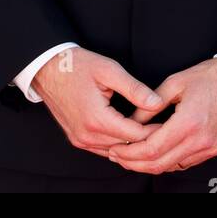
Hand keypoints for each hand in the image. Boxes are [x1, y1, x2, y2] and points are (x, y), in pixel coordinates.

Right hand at [32, 46, 165, 159]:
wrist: (47, 68)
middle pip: (126, 147)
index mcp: (97, 119)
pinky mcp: (77, 139)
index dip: (155, 131)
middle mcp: (87, 135)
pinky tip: (130, 134)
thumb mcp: (109, 70)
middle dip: (146, 139)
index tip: (169, 124)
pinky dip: (118, 144)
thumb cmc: (77, 66)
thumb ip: (134, 89)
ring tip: (151, 131)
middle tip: (165, 129)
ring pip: (115, 151)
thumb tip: (157, 103)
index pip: (134, 135)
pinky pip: (102, 149)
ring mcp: (80, 140)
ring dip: (132, 144)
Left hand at [106, 58, 216, 174]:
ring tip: (133, 156)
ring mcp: (209, 148)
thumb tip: (131, 120)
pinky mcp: (215, 149)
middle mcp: (200, 141)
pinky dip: (168, 161)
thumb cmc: (212, 76)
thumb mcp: (176, 83)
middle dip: (134, 163)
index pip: (151, 149)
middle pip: (159, 164)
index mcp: (188, 122)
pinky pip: (186, 163)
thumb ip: (150, 104)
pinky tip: (157, 153)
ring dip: (150, 165)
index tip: (116, 148)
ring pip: (172, 167)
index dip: (129, 152)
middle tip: (118, 156)